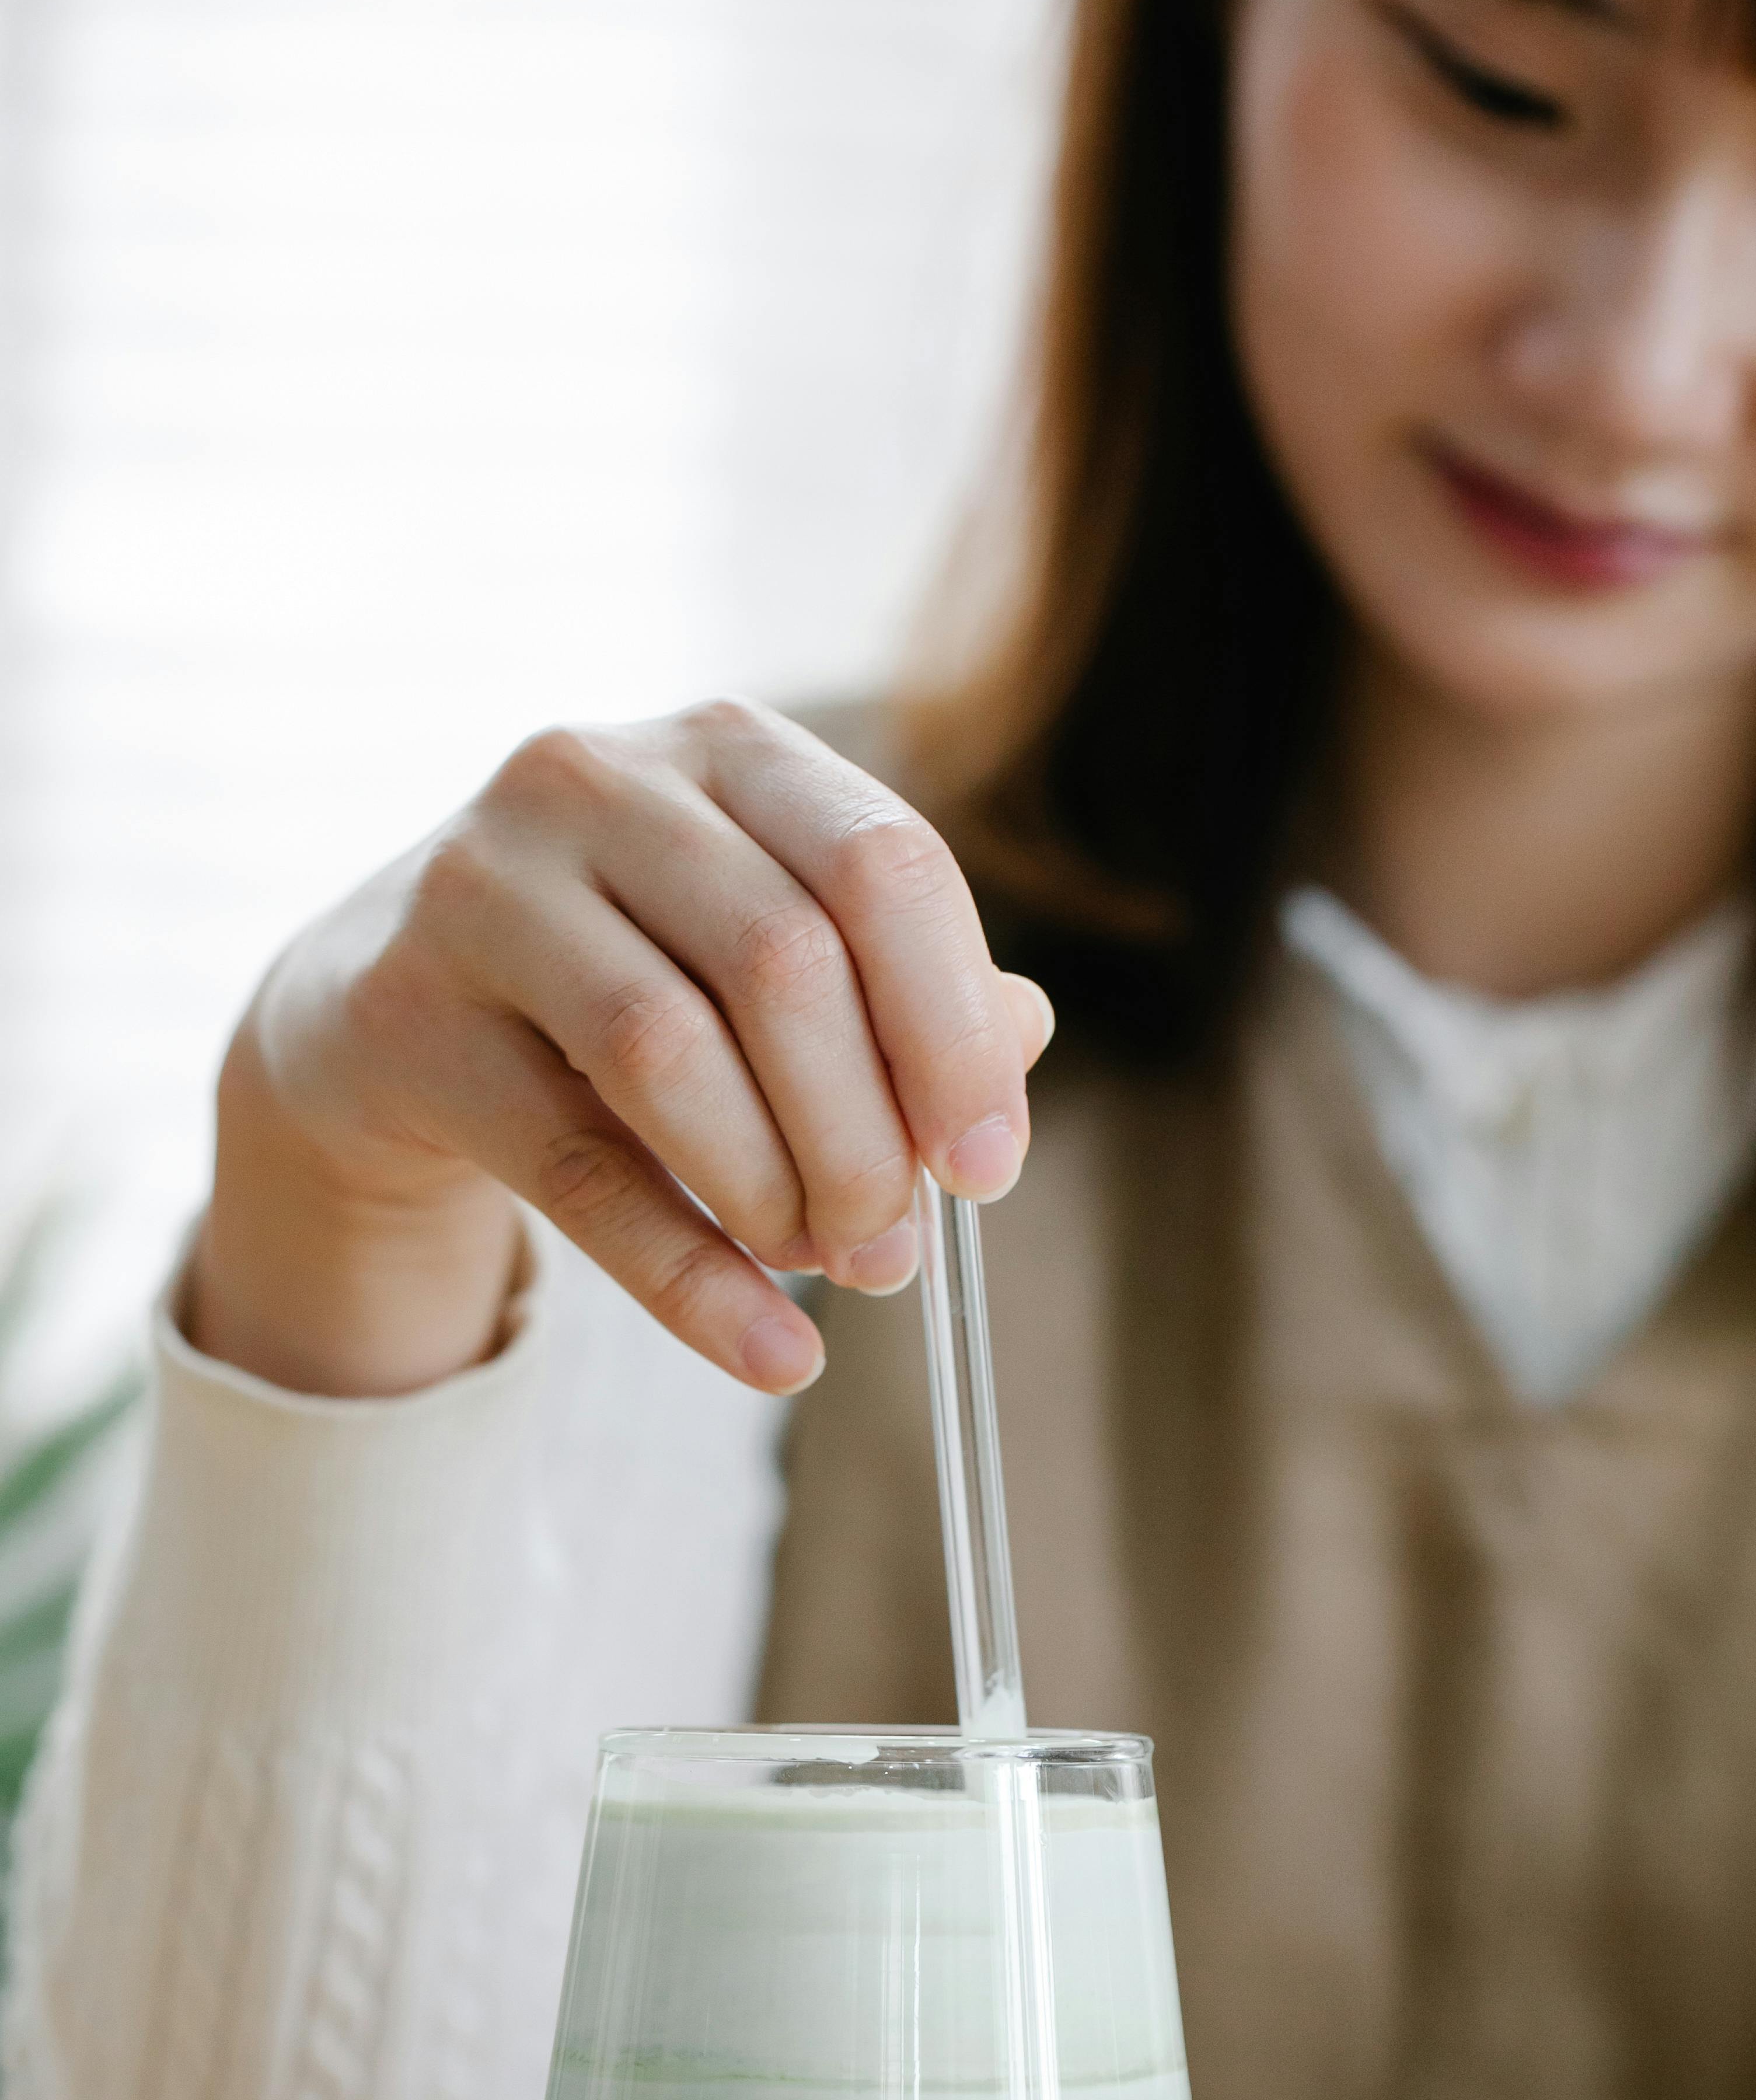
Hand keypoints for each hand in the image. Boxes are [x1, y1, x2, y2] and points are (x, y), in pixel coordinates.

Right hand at [188, 702, 1051, 1397]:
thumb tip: (1022, 1041)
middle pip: (783, 963)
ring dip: (775, 1195)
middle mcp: (598, 779)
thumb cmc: (625, 979)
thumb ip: (899, 990)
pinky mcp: (405, 1011)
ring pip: (669, 1054)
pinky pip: (574, 1169)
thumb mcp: (764, 958)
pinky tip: (771, 1350)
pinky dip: (688, 1279)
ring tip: (823, 1268)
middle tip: (892, 1248)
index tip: (988, 1168)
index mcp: (727, 749)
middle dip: (865, 1136)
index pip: (882, 865)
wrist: (389, 1017)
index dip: (954, 1031)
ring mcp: (482, 884)